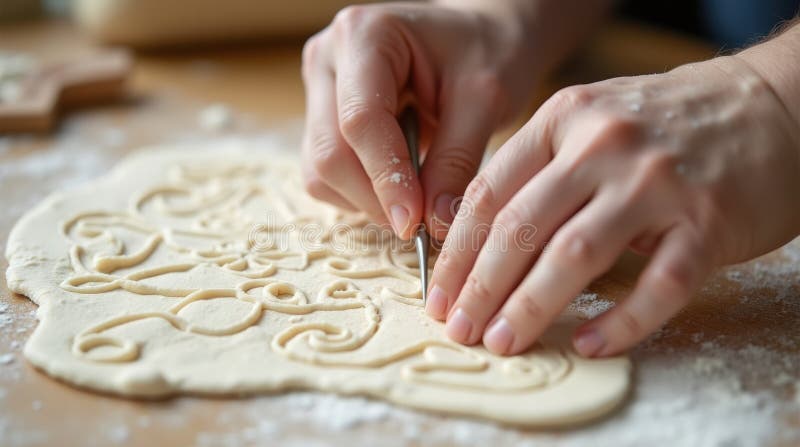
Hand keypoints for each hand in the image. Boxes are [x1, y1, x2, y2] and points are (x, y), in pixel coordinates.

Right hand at [301, 2, 539, 238]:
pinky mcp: (320, 121)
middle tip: (424, 222)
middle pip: (330, 153)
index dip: (386, 178)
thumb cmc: (486, 53)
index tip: (415, 222)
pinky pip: (325, 178)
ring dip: (368, 202)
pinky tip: (401, 183)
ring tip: (418, 196)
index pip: (360, 120)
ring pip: (321, 173)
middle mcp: (327, 60)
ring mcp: (318, 91)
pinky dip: (361, 196)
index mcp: (364, 35)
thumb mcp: (486, 100)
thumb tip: (434, 223)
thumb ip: (457, 160)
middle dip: (376, 198)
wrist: (477, 41)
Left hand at [427, 55, 799, 356]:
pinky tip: (587, 343)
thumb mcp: (590, 122)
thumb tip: (478, 241)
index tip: (439, 294)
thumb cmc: (665, 125)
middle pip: (521, 227)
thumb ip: (538, 169)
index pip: (490, 192)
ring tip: (503, 342)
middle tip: (459, 329)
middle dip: (481, 287)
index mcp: (565, 118)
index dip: (456, 251)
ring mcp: (657, 183)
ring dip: (530, 306)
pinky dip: (619, 322)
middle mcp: (604, 145)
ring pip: (575, 255)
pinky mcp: (708, 222)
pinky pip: (657, 285)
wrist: (771, 106)